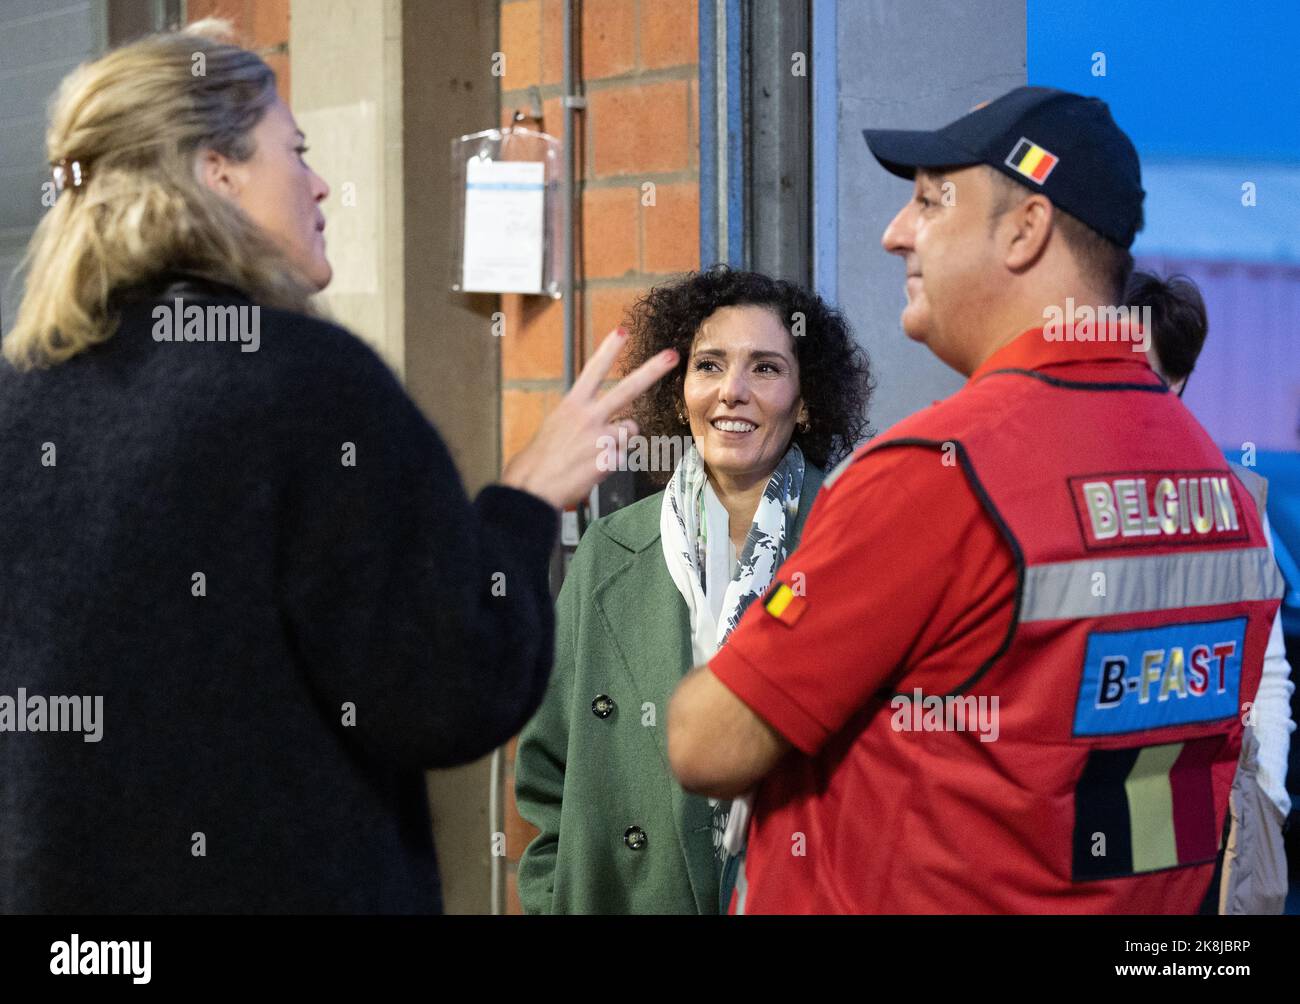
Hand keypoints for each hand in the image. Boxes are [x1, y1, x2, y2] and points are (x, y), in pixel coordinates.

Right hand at [501, 329, 677, 508]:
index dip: (609, 350)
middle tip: (671, 356)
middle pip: (628, 389)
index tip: (623, 331)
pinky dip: (611, 463)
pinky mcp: (610, 461)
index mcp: (571, 406)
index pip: (593, 371)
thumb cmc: (536, 463)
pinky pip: (622, 457)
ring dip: (620, 439)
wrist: (532, 489)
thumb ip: (575, 421)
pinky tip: (593, 469)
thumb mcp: (551, 429)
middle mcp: (589, 417)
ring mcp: (601, 438)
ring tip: (596, 452)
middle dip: (652, 370)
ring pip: (629, 431)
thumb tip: (590, 425)